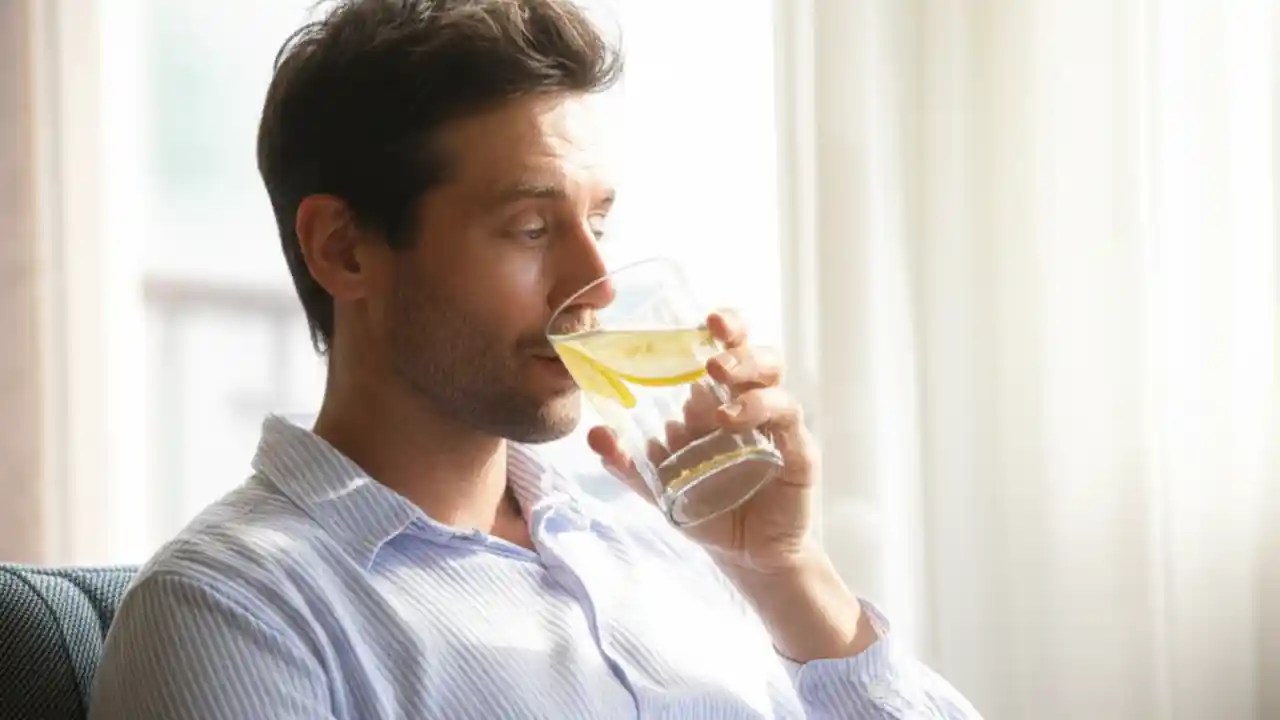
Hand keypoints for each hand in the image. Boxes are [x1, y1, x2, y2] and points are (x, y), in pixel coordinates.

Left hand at [586, 309, 821, 574]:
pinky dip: (760, 407)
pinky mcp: (797, 448)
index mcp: (719, 399)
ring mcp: (776, 423)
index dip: (718, 326)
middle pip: (753, 349)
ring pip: (773, 374)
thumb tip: (594, 434)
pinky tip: (731, 418)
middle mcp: (751, 402)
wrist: (746, 555)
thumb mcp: (659, 486)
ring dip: (747, 367)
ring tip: (718, 375)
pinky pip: (786, 415)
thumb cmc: (707, 509)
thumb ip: (627, 462)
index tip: (698, 316)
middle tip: (711, 332)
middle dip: (735, 333)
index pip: (724, 348)